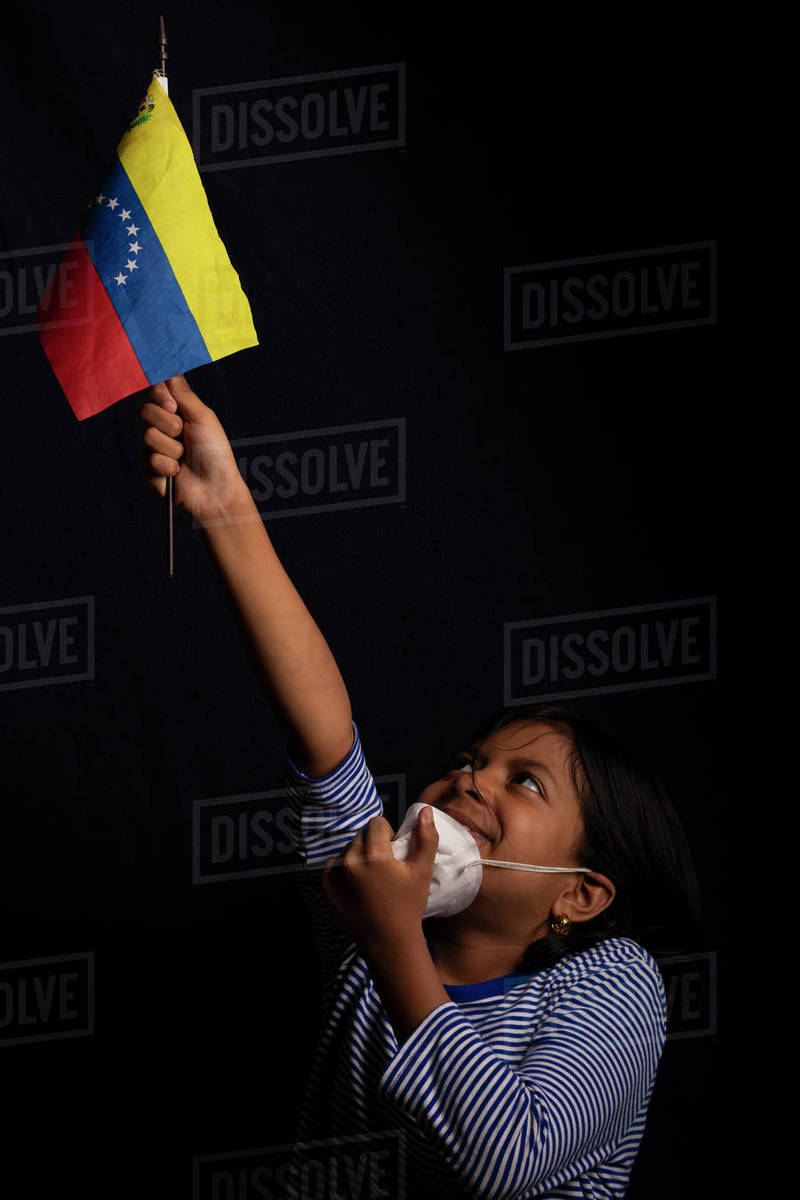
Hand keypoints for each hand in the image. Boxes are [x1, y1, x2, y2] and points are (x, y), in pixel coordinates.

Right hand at [139, 374, 250, 521]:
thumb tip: (170, 368)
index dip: (160, 396)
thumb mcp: (202, 417)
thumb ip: (184, 393)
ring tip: (185, 457)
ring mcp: (153, 448)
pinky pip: (149, 458)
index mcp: (175, 413)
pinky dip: (168, 466)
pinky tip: (178, 472)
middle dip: (169, 423)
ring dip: (173, 448)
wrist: (216, 488)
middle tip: (184, 434)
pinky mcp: (148, 468)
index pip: (155, 393)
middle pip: (146, 411)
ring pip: (148, 436)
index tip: (172, 404)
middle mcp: (161, 428)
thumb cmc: (215, 452)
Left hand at [321, 809, 438, 952]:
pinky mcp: (325, 887)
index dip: (388, 835)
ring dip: (358, 855)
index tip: (394, 854)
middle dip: (373, 844)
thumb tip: (425, 811)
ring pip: (348, 849)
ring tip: (372, 878)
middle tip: (384, 867)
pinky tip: (357, 885)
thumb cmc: (408, 905)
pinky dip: (344, 869)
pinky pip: (334, 865)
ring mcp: (335, 875)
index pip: (376, 823)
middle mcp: (350, 861)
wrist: (388, 942)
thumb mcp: (422, 871)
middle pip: (361, 835)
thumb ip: (426, 837)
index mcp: (374, 855)